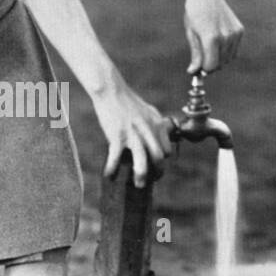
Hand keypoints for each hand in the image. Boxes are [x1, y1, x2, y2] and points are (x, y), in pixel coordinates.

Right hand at [90, 71, 177, 186]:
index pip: (166, 149)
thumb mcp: (147, 111)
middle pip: (158, 157)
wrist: (111, 90)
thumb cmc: (127, 101)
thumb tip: (157, 137)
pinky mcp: (117, 135)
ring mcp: (133, 134)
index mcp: (157, 124)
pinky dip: (112, 168)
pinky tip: (109, 174)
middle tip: (151, 180)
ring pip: (142, 161)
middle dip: (157, 172)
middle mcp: (148, 130)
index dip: (162, 159)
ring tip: (138, 185)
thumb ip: (154, 125)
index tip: (155, 165)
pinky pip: (116, 157)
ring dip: (141, 176)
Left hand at [183, 0, 243, 73]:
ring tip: (209, 48)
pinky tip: (218, 41)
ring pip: (228, 59)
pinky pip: (234, 51)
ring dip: (219, 59)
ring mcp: (235, 33)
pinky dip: (226, 51)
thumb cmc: (194, 14)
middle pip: (220, 64)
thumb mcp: (191, 34)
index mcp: (211, 38)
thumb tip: (193, 72)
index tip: (198, 68)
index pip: (211, 66)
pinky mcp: (240, 30)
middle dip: (211, 65)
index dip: (204, 70)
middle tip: (202, 60)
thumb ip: (195, 54)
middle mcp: (226, 36)